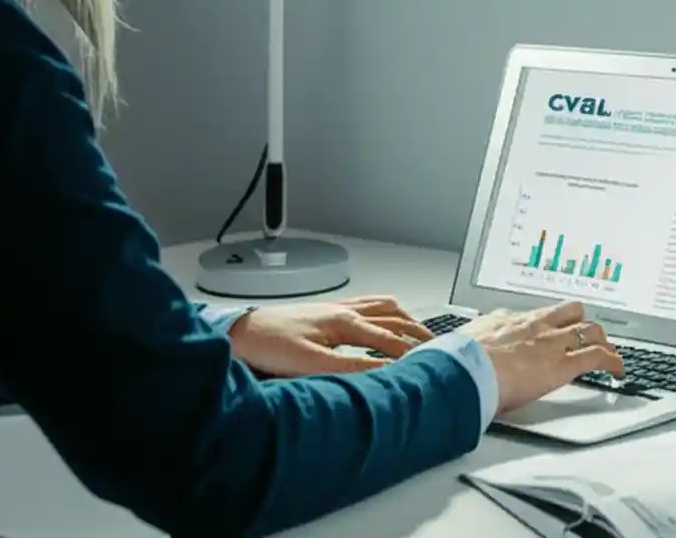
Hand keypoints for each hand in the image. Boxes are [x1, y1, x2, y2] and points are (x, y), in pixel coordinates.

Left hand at [227, 296, 434, 377]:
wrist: (240, 332)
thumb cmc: (269, 344)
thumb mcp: (312, 363)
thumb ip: (353, 366)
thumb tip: (386, 370)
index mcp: (345, 322)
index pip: (391, 339)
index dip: (412, 354)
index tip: (430, 365)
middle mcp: (344, 310)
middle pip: (394, 316)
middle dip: (418, 331)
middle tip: (436, 347)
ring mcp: (336, 307)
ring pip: (382, 305)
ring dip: (404, 316)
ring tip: (418, 329)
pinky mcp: (326, 311)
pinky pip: (366, 303)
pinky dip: (384, 310)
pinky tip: (381, 317)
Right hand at [457, 301, 623, 414]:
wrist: (463, 372)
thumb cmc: (455, 365)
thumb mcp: (457, 350)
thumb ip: (462, 350)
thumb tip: (445, 357)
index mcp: (505, 320)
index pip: (533, 315)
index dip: (545, 322)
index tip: (547, 329)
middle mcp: (532, 324)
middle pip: (568, 311)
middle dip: (580, 321)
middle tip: (586, 333)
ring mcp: (550, 342)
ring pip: (588, 329)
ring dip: (600, 339)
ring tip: (608, 350)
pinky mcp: (563, 363)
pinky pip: (598, 356)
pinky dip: (613, 362)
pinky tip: (618, 369)